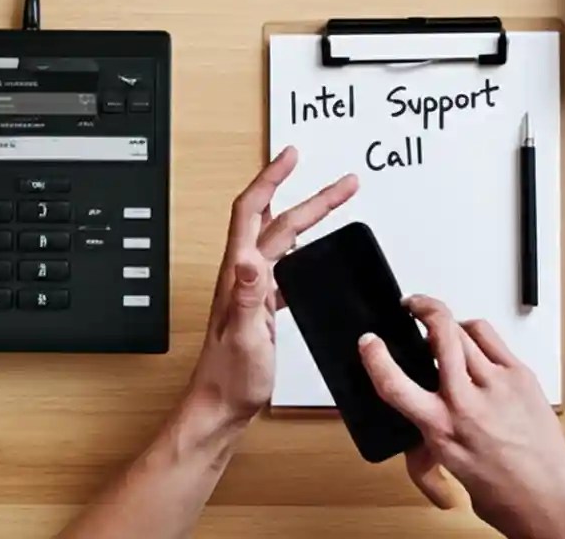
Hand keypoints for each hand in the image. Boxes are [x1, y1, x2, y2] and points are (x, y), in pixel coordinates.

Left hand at [187, 146, 357, 425]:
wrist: (221, 407)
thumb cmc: (229, 379)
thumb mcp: (243, 338)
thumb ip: (246, 297)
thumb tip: (250, 258)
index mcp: (239, 274)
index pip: (253, 212)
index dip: (271, 179)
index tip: (291, 157)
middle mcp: (244, 275)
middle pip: (277, 221)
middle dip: (309, 196)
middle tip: (343, 184)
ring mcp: (252, 290)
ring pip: (281, 240)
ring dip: (306, 218)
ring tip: (331, 204)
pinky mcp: (261, 307)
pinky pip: (285, 266)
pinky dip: (303, 251)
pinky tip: (315, 257)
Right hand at [358, 296, 564, 538]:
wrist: (546, 494)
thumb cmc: (500, 486)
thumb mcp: (446, 463)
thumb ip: (425, 438)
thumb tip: (413, 428)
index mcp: (441, 426)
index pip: (395, 384)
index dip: (376, 358)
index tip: (368, 342)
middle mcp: (467, 400)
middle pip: (441, 333)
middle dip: (422, 307)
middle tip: (411, 305)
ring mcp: (497, 383)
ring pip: (466, 330)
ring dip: (448, 321)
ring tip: (441, 323)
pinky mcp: (520, 375)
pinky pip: (491, 337)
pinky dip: (475, 332)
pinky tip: (472, 340)